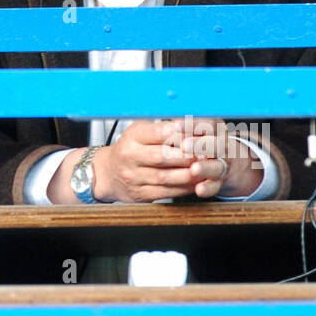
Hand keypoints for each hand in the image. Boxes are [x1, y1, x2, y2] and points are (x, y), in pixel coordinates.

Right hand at [52, 117, 261, 203]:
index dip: (182, 131)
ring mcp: (134, 177)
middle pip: (163, 156)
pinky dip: (184, 188)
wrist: (107, 173)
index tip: (200, 130)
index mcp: (133, 136)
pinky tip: (196, 183)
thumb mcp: (140, 131)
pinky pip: (166, 192)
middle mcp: (130, 156)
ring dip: (189, 174)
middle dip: (188, 155)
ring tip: (206, 169)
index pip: (160, 132)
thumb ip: (163, 128)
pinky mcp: (140, 194)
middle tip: (208, 153)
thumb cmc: (131, 148)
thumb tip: (193, 121)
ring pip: (166, 177)